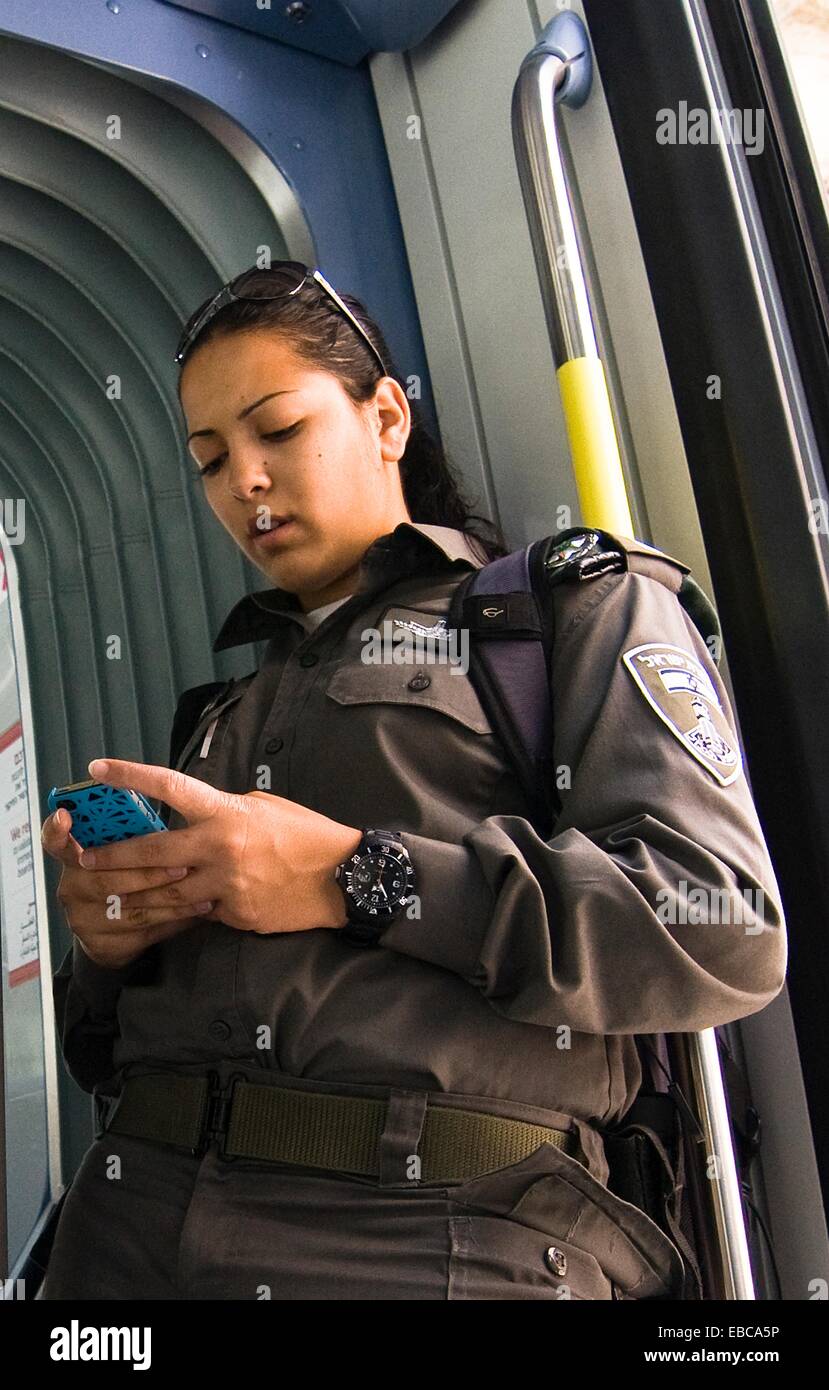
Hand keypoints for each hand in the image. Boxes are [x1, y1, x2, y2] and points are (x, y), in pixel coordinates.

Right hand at [40, 807, 211, 969]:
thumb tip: (163, 806)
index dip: (57, 829)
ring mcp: (82, 918)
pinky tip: (196, 912)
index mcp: (74, 857)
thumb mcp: (123, 854)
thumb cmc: (125, 878)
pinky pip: (142, 930)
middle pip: (106, 878)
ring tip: (201, 891)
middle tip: (182, 866)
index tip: (65, 816)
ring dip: (169, 898)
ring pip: (129, 907)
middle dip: (149, 872)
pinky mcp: (100, 944)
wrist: (113, 935)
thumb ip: (130, 836)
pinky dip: (174, 919)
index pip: (55, 840)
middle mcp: (72, 886)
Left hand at [75, 758, 362, 935]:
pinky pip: (199, 913)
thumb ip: (223, 812)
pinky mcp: (235, 913)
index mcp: (226, 812)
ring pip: (165, 894)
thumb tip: (194, 820)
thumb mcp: (263, 808)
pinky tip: (165, 916)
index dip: (132, 776)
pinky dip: (182, 913)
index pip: (171, 786)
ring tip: (109, 897)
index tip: (99, 768)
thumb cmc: (305, 835)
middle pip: (151, 854)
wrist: (343, 878)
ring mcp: (226, 883)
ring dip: (134, 896)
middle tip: (85, 859)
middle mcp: (220, 847)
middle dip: (112, 857)